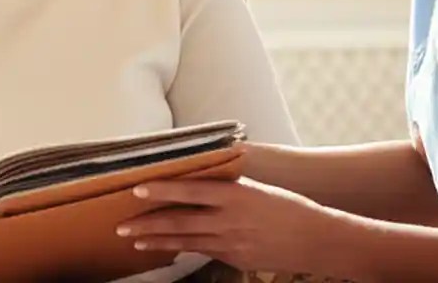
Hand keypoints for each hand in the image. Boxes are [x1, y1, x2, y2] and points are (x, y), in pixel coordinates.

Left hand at [116, 177, 346, 275]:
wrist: (317, 240)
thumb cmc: (288, 207)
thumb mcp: (257, 188)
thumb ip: (227, 185)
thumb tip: (199, 176)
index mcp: (236, 195)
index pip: (191, 190)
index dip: (162, 190)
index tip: (137, 189)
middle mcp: (230, 221)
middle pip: (180, 222)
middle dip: (147, 225)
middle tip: (121, 226)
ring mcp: (231, 244)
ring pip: (186, 242)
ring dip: (157, 242)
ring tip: (134, 240)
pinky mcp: (235, 260)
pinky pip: (203, 252)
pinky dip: (182, 249)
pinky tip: (166, 249)